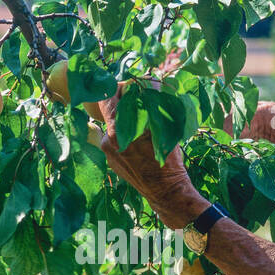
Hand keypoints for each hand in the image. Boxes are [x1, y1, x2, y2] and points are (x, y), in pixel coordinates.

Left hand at [88, 83, 206, 229]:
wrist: (166, 192)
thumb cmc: (168, 161)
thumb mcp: (163, 129)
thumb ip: (152, 104)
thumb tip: (149, 81)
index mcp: (117, 132)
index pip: (106, 98)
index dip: (117, 88)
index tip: (130, 87)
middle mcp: (107, 142)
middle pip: (110, 111)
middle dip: (124, 103)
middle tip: (140, 100)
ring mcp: (108, 154)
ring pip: (115, 127)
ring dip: (128, 121)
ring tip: (145, 125)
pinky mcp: (112, 162)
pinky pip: (116, 142)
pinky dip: (127, 137)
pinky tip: (142, 144)